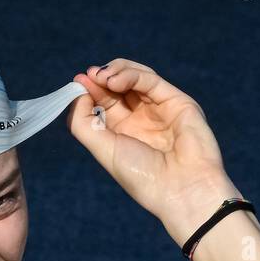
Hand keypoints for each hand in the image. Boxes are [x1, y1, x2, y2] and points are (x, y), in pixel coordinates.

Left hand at [67, 58, 240, 245]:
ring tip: (102, 77)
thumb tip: (77, 93)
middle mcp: (141, 120)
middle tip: (89, 76)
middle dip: (101, 78)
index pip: (104, 102)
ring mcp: (159, 109)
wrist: (182, 189)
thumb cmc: (142, 176)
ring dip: (116, 71)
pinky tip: (116, 81)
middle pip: (118, 87)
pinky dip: (132, 75)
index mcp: (124, 134)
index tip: (78, 81)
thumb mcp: (103, 150)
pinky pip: (151, 81)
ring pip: (135, 78)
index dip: (90, 90)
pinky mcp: (177, 101)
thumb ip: (83, 122)